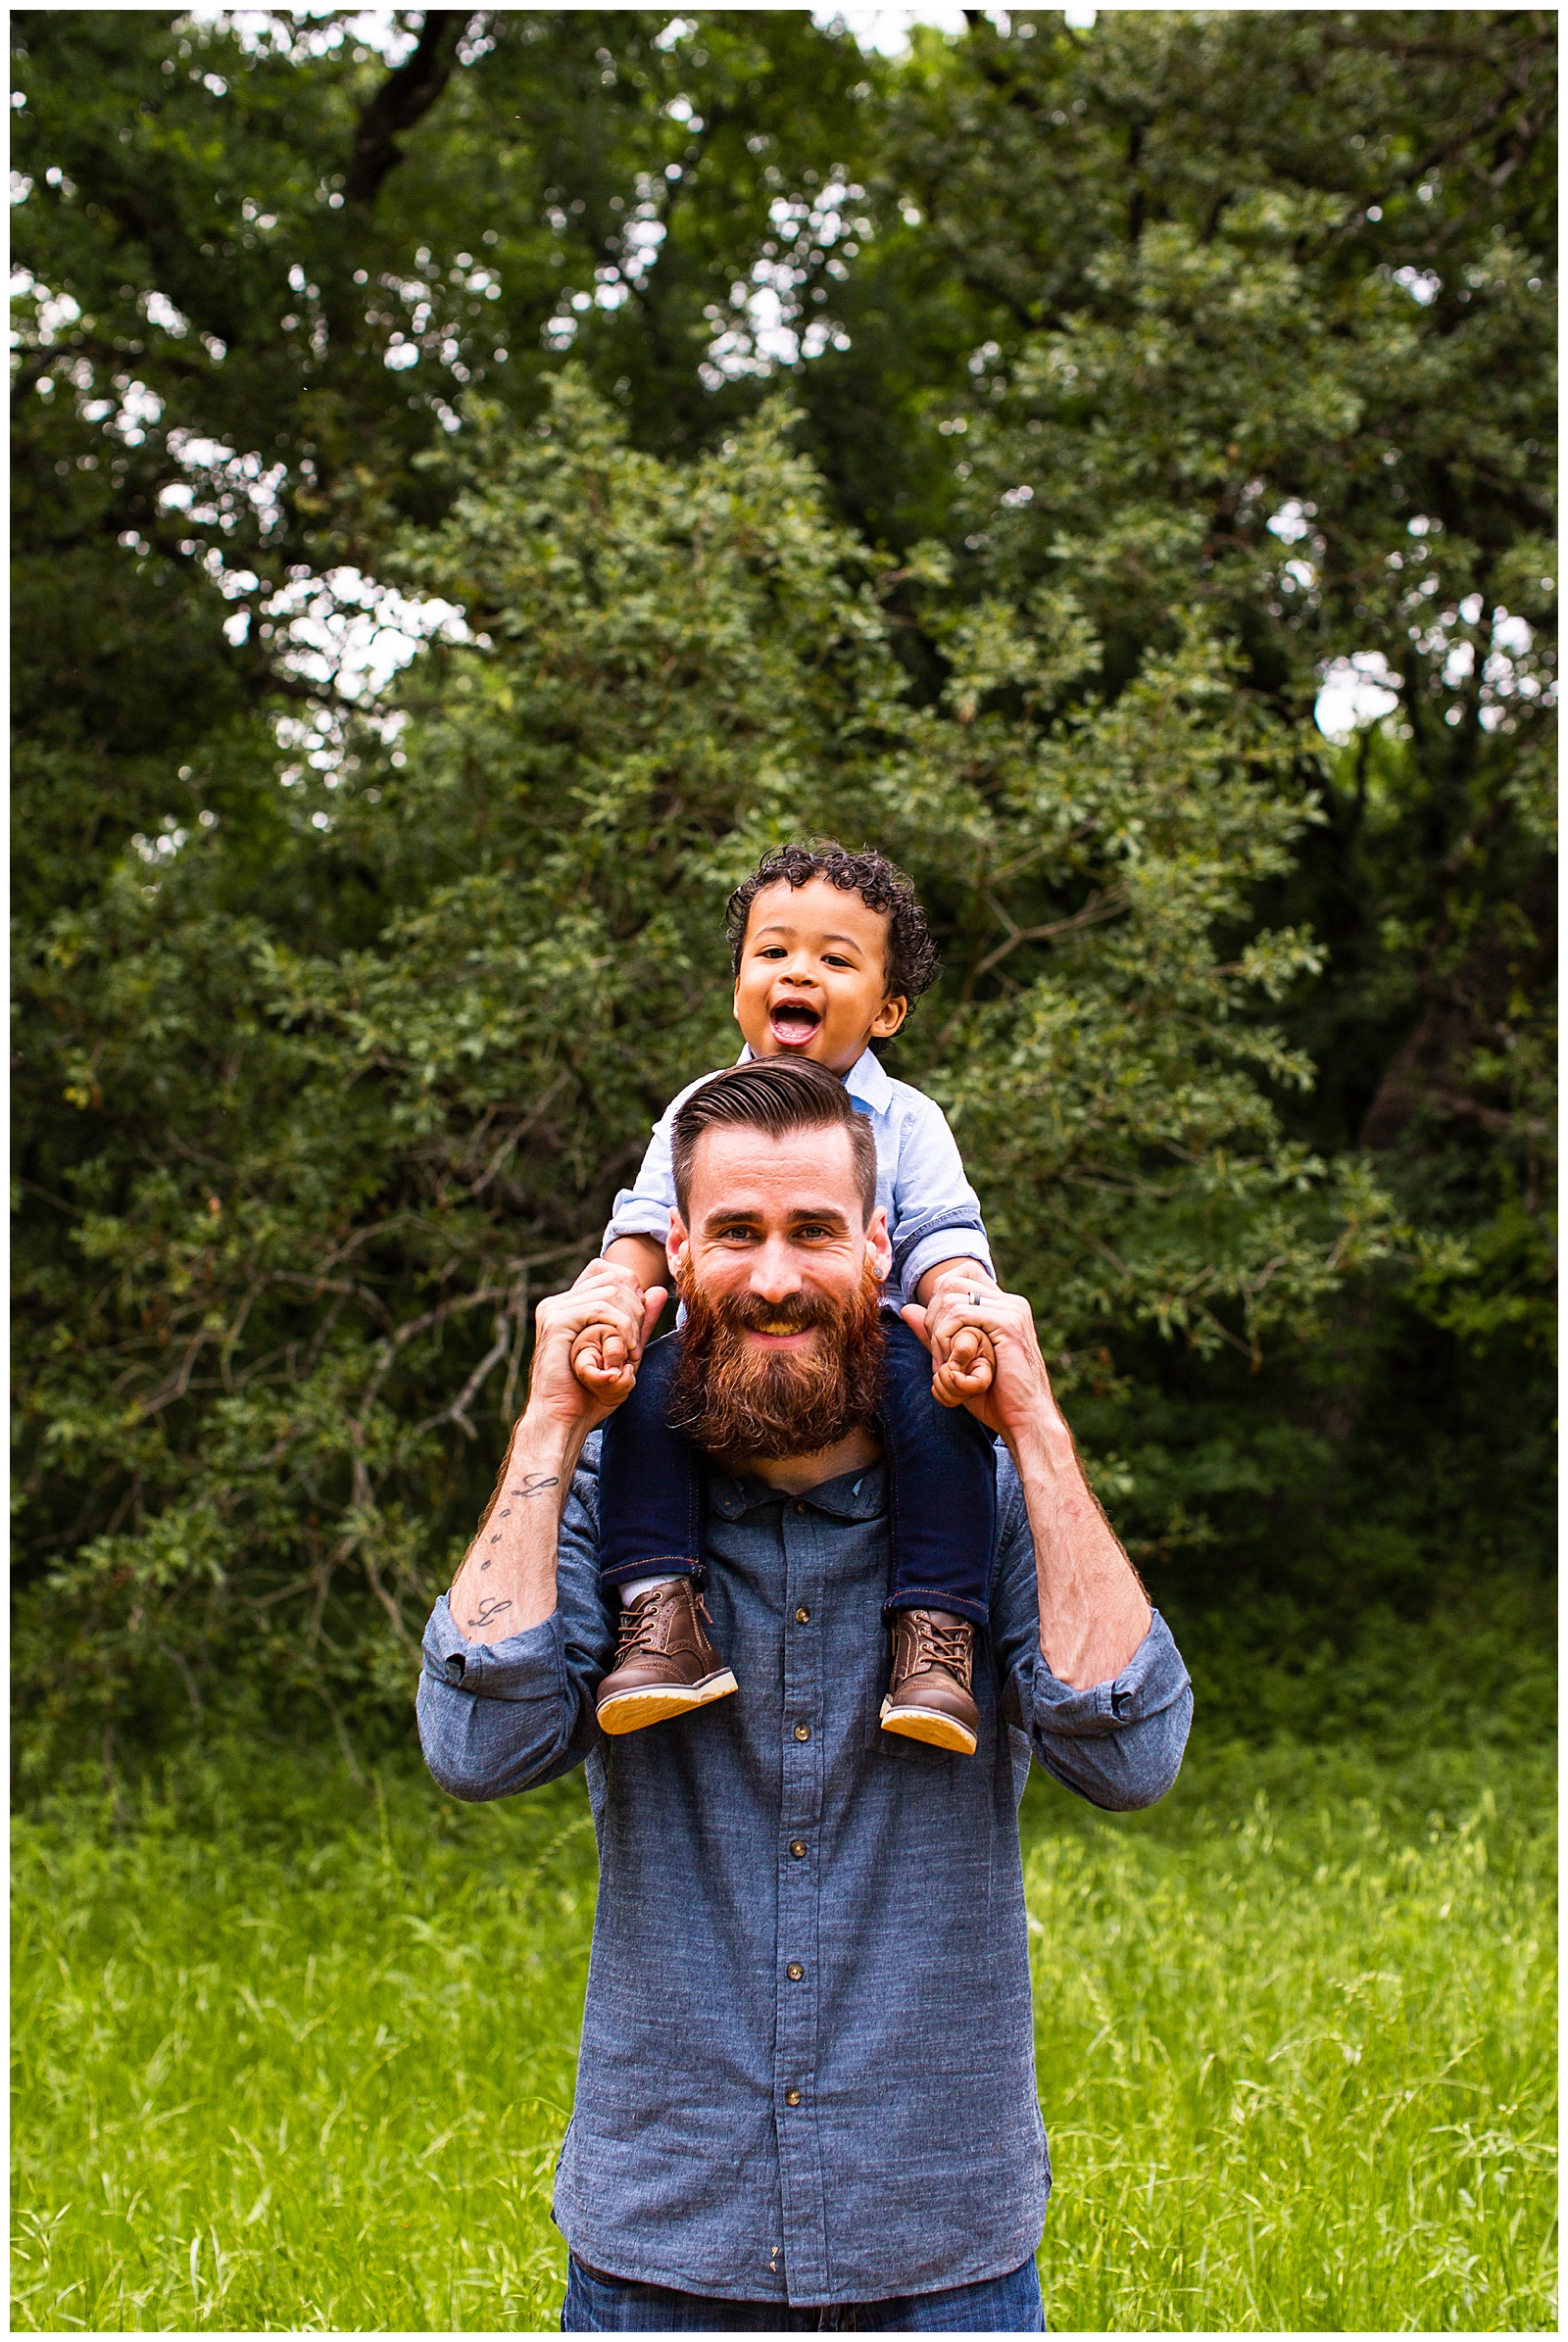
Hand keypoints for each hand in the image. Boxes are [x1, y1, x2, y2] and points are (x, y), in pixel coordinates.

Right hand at [532, 1260, 666, 1434]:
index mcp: (567, 1306)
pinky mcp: (556, 1321)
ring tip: (630, 1353)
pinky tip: (625, 1351)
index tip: (637, 1324)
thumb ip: (640, 1321)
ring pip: (611, 1291)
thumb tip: (659, 1290)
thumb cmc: (591, 1393)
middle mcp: (558, 1303)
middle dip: (636, 1308)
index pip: (605, 1271)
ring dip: (631, 1322)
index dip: (630, 1289)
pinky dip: (622, 1328)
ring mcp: (554, 1309)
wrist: (564, 1419)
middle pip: (613, 1278)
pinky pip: (601, 1308)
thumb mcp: (624, 1352)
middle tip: (636, 1345)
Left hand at [909, 1266, 997, 1407]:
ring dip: (937, 1333)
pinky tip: (952, 1362)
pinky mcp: (1008, 1323)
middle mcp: (1010, 1302)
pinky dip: (945, 1338)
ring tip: (947, 1363)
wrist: (1026, 1420)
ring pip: (950, 1298)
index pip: (960, 1275)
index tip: (939, 1335)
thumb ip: (935, 1333)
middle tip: (939, 1353)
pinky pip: (959, 1314)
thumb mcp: (957, 1361)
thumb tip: (907, 1308)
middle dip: (933, 1316)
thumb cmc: (995, 1397)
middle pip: (949, 1282)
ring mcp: (1011, 1310)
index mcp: (1004, 1306)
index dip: (939, 1299)